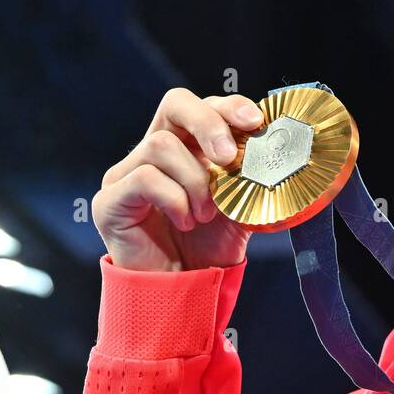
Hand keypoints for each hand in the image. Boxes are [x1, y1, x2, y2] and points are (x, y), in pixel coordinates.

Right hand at [94, 88, 263, 271]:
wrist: (185, 289)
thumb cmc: (211, 244)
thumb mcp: (243, 203)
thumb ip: (255, 174)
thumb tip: (283, 152)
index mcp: (187, 145)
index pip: (203, 104)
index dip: (229, 106)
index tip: (256, 122)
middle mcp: (153, 151)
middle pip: (175, 103)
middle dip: (208, 123)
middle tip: (229, 157)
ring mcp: (126, 173)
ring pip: (162, 145)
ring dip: (194, 180)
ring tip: (205, 213)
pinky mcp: (109, 200)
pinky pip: (144, 178)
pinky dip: (174, 199)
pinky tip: (186, 221)